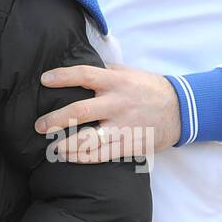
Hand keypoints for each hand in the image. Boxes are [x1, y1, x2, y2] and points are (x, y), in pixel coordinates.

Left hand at [33, 63, 179, 161]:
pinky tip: (70, 157)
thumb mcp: (128, 72)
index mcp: (116, 81)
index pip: (84, 75)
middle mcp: (118, 103)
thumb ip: (104, 70)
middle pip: (80, 111)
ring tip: (52, 148)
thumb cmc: (149, 88)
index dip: (62, 77)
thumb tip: (77, 64)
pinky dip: (83, 157)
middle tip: (39, 126)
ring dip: (67, 144)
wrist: (182, 110)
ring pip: (89, 138)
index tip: (44, 80)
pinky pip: (102, 155)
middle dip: (56, 119)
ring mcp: (125, 126)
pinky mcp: (131, 144)